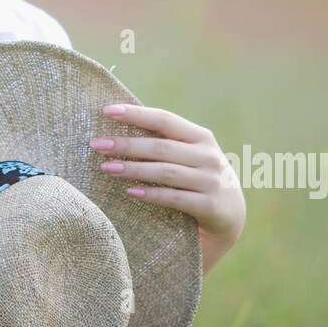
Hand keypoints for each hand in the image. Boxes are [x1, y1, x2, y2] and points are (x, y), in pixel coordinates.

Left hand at [91, 103, 245, 275]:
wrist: (231, 215)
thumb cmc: (197, 178)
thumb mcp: (189, 155)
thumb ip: (165, 142)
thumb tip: (118, 125)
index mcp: (201, 137)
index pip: (164, 119)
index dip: (136, 114)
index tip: (107, 110)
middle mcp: (208, 156)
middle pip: (160, 146)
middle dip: (126, 144)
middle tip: (97, 144)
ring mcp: (211, 181)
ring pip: (166, 172)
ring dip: (133, 168)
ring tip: (107, 167)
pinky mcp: (209, 206)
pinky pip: (174, 198)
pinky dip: (152, 194)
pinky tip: (130, 192)